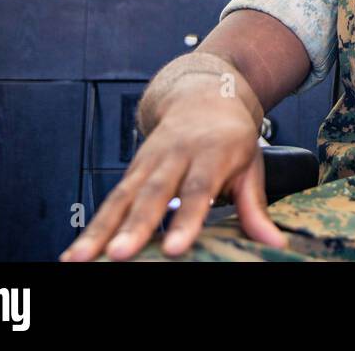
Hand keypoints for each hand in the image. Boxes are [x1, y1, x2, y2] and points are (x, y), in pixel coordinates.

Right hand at [59, 93, 286, 260]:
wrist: (203, 96)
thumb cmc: (231, 138)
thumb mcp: (250, 165)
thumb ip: (256, 207)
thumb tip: (276, 243)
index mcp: (211, 152)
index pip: (198, 189)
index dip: (186, 218)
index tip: (174, 248)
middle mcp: (175, 155)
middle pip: (153, 193)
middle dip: (135, 226)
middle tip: (120, 254)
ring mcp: (149, 161)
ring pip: (123, 196)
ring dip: (100, 229)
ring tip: (80, 259)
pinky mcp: (132, 170)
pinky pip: (111, 199)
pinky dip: (93, 225)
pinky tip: (78, 252)